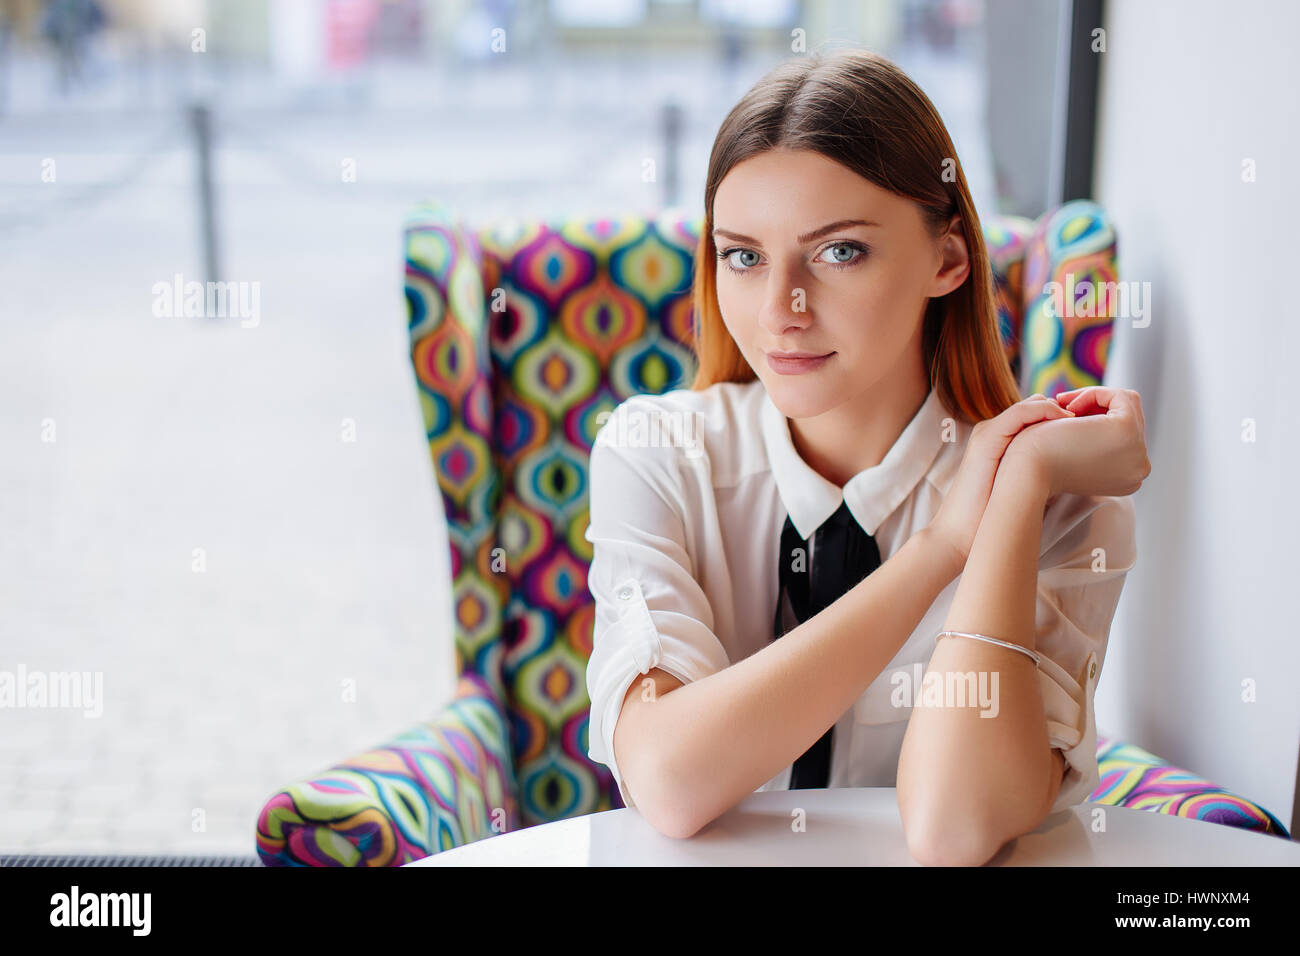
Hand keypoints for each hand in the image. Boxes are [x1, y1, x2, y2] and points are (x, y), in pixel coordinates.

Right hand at [927, 394, 1076, 566]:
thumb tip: (1076, 476)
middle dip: (1065, 411)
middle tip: (1094, 421)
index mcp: (1000, 443)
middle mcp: (992, 433)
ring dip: (1060, 409)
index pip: (1036, 418)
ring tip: (1085, 420)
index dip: (1064, 420)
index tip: (1090, 430)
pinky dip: (1047, 412)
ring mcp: (988, 433)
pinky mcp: (988, 438)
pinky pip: (1022, 413)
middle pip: (1036, 408)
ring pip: (1031, 406)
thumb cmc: (991, 521)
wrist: (960, 535)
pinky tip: (1069, 422)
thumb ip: (1042, 476)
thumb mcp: (1024, 490)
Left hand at [1003, 386, 1150, 497]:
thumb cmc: (1039, 460)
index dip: (1098, 418)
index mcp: (1129, 478)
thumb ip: (1094, 440)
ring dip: (1093, 399)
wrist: (1026, 472)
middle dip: (1097, 407)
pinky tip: (1068, 408)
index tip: (1066, 416)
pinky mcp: (1127, 430)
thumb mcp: (1074, 451)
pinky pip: (1121, 396)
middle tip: (1063, 408)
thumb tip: (1099, 419)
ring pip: (1128, 405)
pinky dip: (1093, 393)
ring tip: (1064, 408)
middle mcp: (1140, 469)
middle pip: (1131, 418)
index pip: (1126, 434)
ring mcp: (1138, 452)